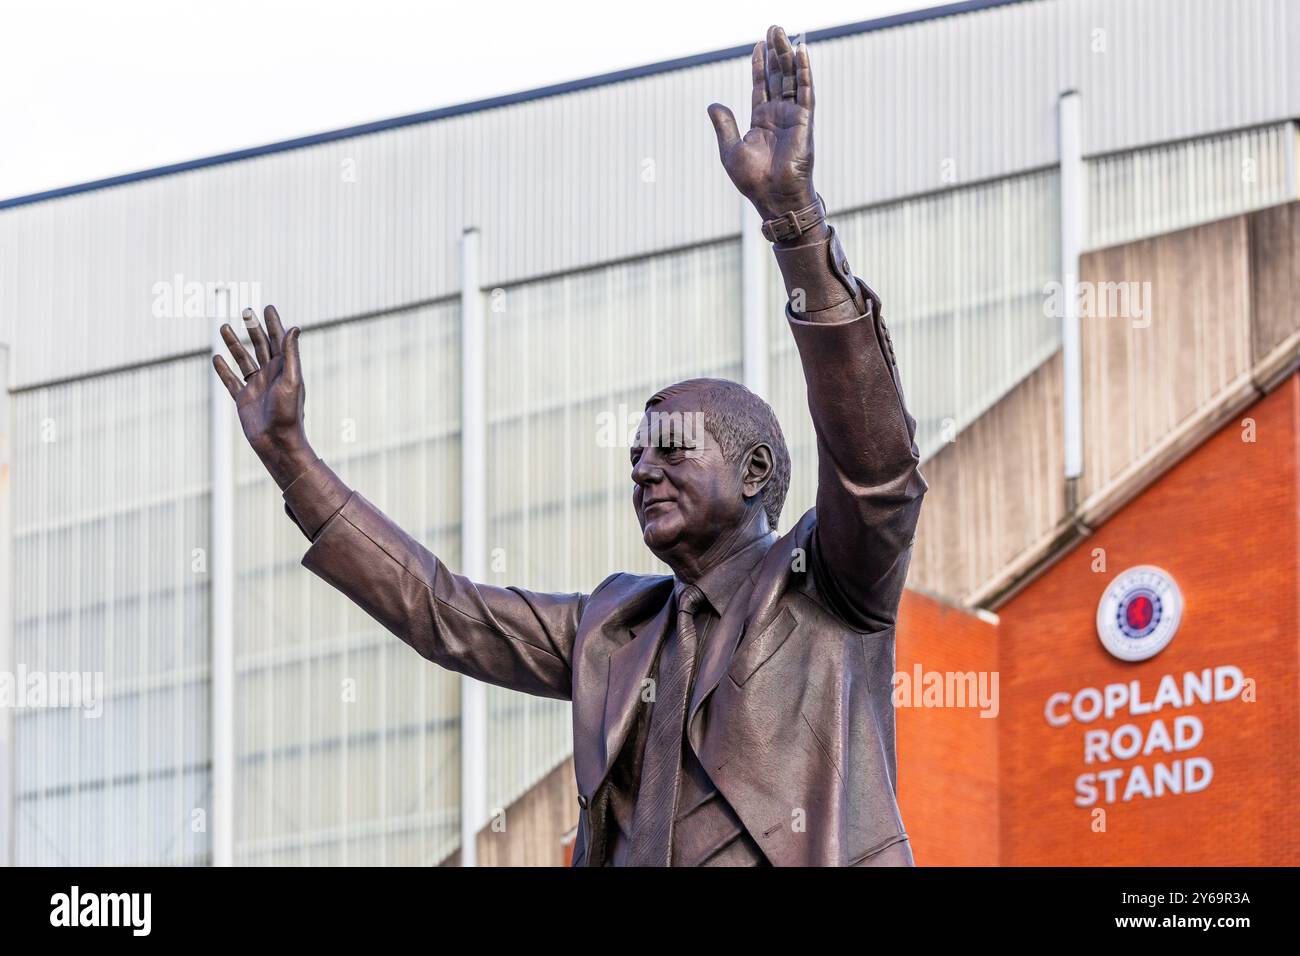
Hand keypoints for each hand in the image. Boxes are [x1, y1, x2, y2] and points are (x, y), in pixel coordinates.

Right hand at [212, 305, 313, 489]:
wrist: (277, 441)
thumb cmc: (288, 412)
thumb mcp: (291, 379)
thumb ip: (290, 354)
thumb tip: (294, 327)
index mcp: (284, 368)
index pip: (279, 340)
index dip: (273, 323)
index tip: (267, 307)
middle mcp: (271, 375)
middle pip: (260, 345)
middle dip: (252, 328)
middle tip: (245, 310)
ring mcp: (256, 386)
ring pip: (243, 359)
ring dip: (234, 343)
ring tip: (223, 326)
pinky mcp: (243, 399)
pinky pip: (231, 381)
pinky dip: (223, 369)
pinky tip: (216, 358)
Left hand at [707, 25, 818, 226]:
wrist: (774, 197)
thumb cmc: (753, 181)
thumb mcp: (731, 150)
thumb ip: (724, 125)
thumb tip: (713, 104)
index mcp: (761, 121)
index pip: (760, 85)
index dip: (759, 65)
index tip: (758, 44)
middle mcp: (778, 115)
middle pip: (777, 75)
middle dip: (775, 52)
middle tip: (773, 28)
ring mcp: (792, 116)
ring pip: (791, 78)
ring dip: (788, 54)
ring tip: (782, 32)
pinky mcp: (804, 121)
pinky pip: (805, 90)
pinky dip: (804, 71)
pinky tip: (801, 51)